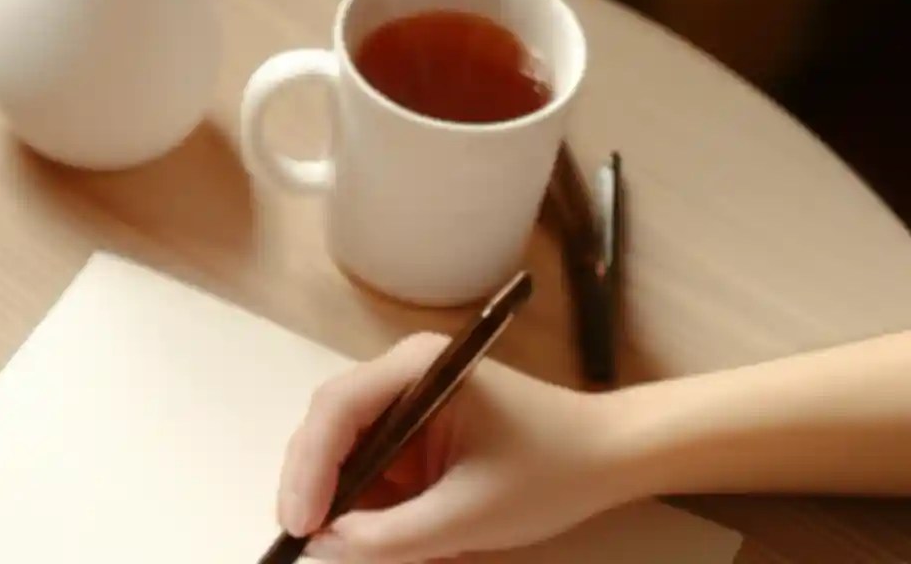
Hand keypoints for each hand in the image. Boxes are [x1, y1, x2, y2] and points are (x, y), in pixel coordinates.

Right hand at [276, 333, 633, 562]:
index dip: (308, 469)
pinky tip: (397, 539)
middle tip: (308, 543)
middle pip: (330, 428)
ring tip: (362, 546)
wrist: (611, 457)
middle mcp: (401, 373)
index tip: (301, 526)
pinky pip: (375, 469)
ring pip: (346, 452)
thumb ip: (392, 536)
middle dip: (317, 488)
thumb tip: (325, 547)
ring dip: (347, 503)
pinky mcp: (416, 429)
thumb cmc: (551, 471)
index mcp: (416, 367)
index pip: (337, 410)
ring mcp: (407, 400)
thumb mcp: (469, 514)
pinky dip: (375, 508)